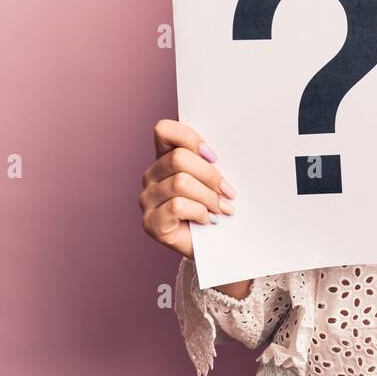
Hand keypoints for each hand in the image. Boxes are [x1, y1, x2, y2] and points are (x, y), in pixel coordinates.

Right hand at [139, 119, 235, 260]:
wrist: (215, 246)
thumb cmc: (216, 207)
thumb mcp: (215, 179)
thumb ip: (212, 161)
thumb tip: (225, 151)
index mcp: (164, 158)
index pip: (164, 130)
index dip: (189, 138)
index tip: (214, 156)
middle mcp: (151, 176)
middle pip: (178, 159)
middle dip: (210, 175)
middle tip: (229, 191)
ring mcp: (147, 200)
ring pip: (180, 183)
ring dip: (209, 197)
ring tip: (222, 208)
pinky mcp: (151, 223)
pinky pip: (177, 206)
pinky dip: (200, 212)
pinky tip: (208, 220)